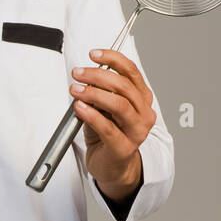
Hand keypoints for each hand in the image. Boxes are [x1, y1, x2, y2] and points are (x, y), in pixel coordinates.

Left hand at [68, 49, 155, 196]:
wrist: (111, 166)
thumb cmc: (107, 135)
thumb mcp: (103, 107)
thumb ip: (99, 91)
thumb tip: (86, 76)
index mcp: (142, 99)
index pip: (132, 72)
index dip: (113, 59)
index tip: (94, 54)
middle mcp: (144, 114)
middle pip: (124, 87)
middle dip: (98, 75)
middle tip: (78, 73)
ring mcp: (137, 132)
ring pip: (119, 105)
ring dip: (94, 93)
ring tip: (76, 89)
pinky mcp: (124, 148)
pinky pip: (108, 128)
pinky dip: (91, 115)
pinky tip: (79, 107)